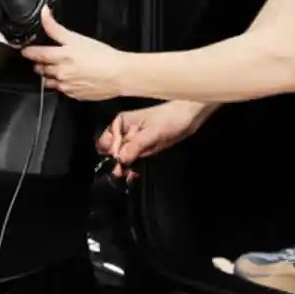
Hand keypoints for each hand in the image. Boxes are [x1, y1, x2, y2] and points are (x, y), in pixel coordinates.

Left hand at [21, 7, 129, 100]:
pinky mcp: (73, 95)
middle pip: (40, 68)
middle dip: (40, 63)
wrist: (119, 75)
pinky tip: (71, 78)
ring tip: (58, 68)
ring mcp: (66, 86)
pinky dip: (62, 84)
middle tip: (45, 58)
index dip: (28, 51)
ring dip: (49, 75)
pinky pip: (61, 90)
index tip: (25, 50)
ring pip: (49, 81)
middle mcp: (59, 73)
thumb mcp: (77, 37)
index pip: (35, 55)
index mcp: (59, 57)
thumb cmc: (102, 56)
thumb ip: (55, 27)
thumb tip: (44, 14)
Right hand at [96, 100, 218, 180]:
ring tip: (128, 176)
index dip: (112, 153)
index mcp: (120, 123)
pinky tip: (133, 175)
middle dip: (115, 162)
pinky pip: (131, 160)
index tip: (120, 162)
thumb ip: (135, 146)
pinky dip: (131, 168)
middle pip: (110, 151)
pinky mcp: (142, 149)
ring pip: (120, 158)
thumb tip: (120, 160)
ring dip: (123, 168)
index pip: (106, 142)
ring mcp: (133, 141)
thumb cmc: (169, 119)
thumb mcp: (152, 132)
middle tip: (122, 172)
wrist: (188, 117)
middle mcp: (123, 132)